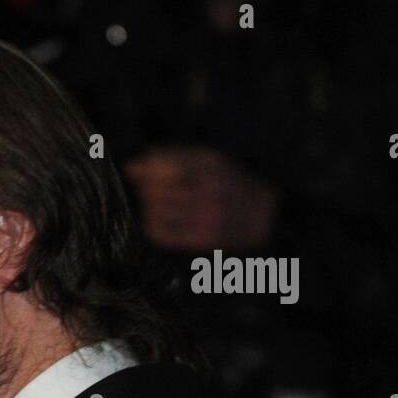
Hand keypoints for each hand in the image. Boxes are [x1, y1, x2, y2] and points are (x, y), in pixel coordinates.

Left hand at [124, 146, 278, 250]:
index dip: (144, 169)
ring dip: (149, 205)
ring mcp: (206, 217)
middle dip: (145, 187)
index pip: (164, 166)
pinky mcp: (202, 239)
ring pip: (155, 211)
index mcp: (211, 165)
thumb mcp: (209, 160)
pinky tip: (160, 218)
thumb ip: (171, 157)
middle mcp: (209, 190)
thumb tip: (132, 164)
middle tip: (147, 188)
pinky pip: (161, 232)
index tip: (137, 169)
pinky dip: (152, 224)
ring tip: (158, 203)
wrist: (266, 216)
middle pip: (155, 189)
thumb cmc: (232, 184)